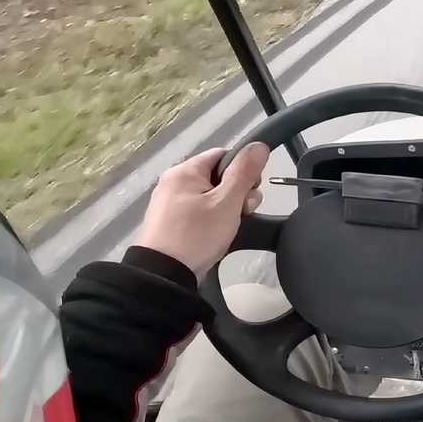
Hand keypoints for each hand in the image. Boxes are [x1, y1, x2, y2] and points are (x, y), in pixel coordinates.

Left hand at [133, 143, 270, 277]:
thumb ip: (244, 172)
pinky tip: (216, 236)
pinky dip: (211, 220)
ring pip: (210, 197)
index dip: (243, 169)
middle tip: (243, 213)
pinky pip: (198, 212)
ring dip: (227, 209)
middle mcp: (174, 182)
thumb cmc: (196, 234)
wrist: (164, 275)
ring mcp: (170, 204)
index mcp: (185, 171)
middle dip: (238, 193)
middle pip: (218, 177)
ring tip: (230, 228)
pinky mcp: (169, 223)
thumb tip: (258, 146)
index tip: (251, 190)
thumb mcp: (227, 202)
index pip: (223, 155)